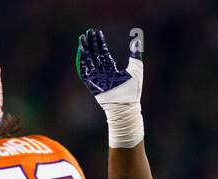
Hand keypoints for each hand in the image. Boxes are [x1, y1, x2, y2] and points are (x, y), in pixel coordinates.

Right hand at [75, 29, 144, 147]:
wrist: (125, 106)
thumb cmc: (132, 92)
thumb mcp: (136, 70)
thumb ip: (135, 55)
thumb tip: (137, 41)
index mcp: (112, 69)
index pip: (104, 53)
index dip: (100, 42)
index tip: (97, 32)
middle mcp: (103, 73)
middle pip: (95, 55)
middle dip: (91, 43)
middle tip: (88, 32)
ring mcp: (97, 78)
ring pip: (88, 61)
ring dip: (85, 49)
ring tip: (82, 38)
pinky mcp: (92, 84)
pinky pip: (84, 71)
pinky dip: (82, 61)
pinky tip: (81, 51)